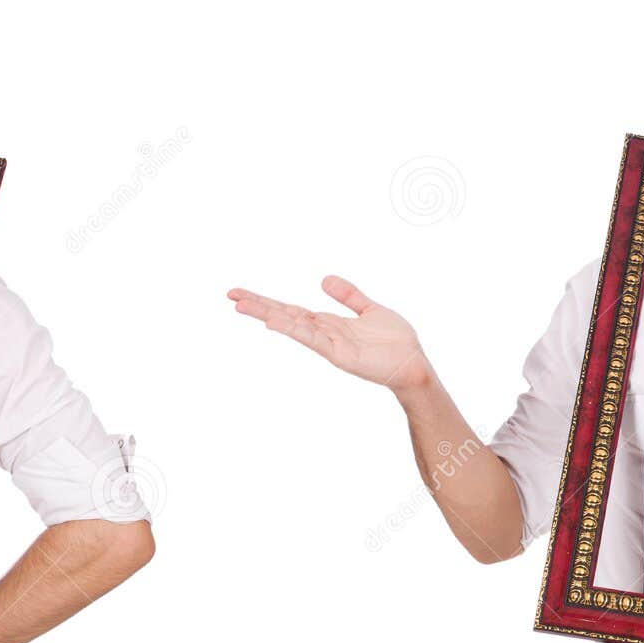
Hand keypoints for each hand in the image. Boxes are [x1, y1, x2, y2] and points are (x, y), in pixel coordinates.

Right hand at [227, 276, 433, 397]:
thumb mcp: (369, 308)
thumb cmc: (395, 341)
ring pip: (292, 325)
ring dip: (267, 315)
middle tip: (230, 295)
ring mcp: (328, 344)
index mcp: (328, 323)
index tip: (241, 293)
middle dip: (258, 305)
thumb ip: (348, 295)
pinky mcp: (339, 354)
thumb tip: (323, 279)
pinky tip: (274, 322)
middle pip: (284, 315)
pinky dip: (293, 329)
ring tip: (242, 305)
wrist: (413, 363)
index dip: (266, 301)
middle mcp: (323, 333)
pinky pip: (312, 339)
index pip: (291, 309)